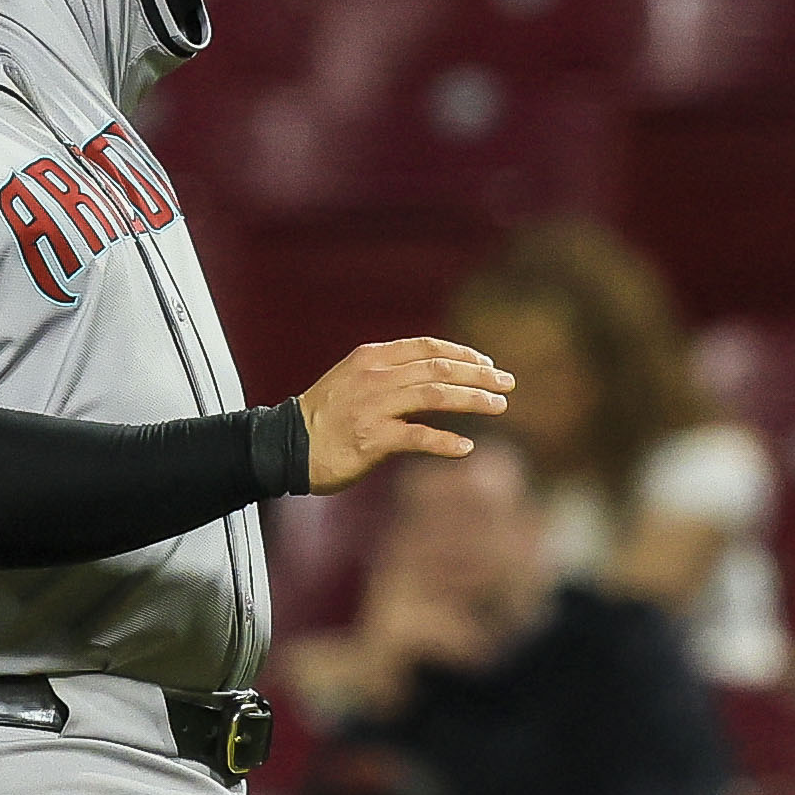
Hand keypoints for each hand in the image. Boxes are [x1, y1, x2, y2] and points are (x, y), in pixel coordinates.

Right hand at [296, 336, 510, 491]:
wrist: (285, 445)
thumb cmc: (324, 416)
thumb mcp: (354, 379)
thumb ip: (389, 373)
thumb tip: (432, 375)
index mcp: (372, 358)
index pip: (427, 347)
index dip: (463, 353)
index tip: (487, 364)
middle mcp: (376, 376)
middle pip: (439, 368)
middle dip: (479, 375)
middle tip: (508, 385)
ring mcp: (374, 406)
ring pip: (435, 395)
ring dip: (472, 400)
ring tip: (500, 408)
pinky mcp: (373, 439)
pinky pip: (418, 437)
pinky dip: (445, 441)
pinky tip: (466, 448)